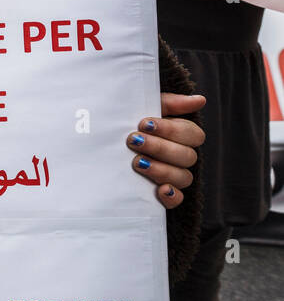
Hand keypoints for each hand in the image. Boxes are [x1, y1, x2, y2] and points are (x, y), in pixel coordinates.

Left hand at [126, 93, 205, 209]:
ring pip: (184, 177)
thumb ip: (170, 104)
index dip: (171, 130)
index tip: (143, 124)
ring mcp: (174, 177)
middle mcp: (181, 157)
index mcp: (181, 136)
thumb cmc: (127, 124)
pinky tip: (159, 189)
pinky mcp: (163, 195)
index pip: (193, 135)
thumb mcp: (143, 109)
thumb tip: (200, 100)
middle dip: (159, 147)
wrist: (99, 145)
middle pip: (187, 156)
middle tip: (133, 141)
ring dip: (161, 169)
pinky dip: (171, 196)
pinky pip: (177, 200)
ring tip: (136, 162)